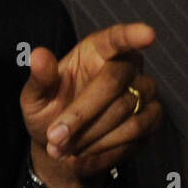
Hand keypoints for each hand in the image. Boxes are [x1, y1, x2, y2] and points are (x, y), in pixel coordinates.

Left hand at [22, 23, 162, 187]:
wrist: (64, 147)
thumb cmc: (50, 113)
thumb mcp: (35, 99)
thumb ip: (39, 79)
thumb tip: (37, 56)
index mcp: (96, 50)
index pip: (116, 38)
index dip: (132, 35)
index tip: (148, 34)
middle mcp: (126, 65)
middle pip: (112, 84)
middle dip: (80, 116)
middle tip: (54, 139)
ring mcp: (144, 90)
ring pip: (125, 112)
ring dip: (90, 136)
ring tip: (64, 149)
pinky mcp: (152, 116)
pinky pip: (135, 132)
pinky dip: (106, 147)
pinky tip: (85, 153)